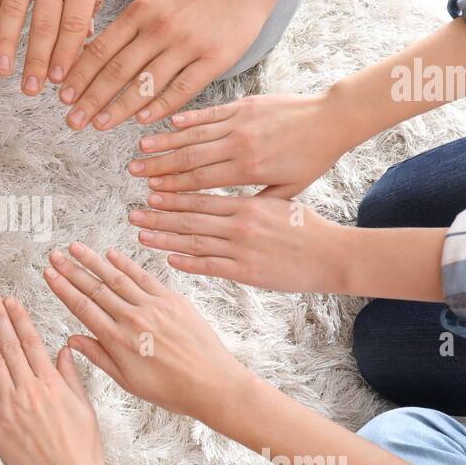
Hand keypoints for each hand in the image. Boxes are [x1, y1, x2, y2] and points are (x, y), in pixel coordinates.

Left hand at [0, 291, 108, 464]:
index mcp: (52, 384)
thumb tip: (64, 350)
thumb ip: (70, 377)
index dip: (19, 319)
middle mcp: (30, 391)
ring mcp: (10, 408)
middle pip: (10, 346)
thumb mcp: (84, 408)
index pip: (32, 342)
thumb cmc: (83, 451)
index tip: (10, 300)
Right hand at [42, 242, 243, 418]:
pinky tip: (111, 254)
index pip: (82, 308)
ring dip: (93, 260)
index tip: (49, 275)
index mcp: (118, 341)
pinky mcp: (173, 300)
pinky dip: (126, 264)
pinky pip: (144, 277)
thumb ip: (99, 357)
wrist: (213, 384)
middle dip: (72, 270)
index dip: (63, 288)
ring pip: (116, 278)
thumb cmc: (172, 389)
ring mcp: (153, 307)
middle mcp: (133, 319)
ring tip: (76, 248)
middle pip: (95, 288)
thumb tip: (73, 341)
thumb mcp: (128, 382)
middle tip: (55, 256)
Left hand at [60, 0, 276, 130]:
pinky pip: (181, 89)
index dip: (79, 75)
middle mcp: (159, 29)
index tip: (62, 95)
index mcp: (141, 12)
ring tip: (98, 124)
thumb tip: (98, 51)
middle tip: (72, 119)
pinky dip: (159, 107)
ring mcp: (186, 45)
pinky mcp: (213, 60)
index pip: (101, 49)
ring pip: (144, 84)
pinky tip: (141, 121)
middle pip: (116, 71)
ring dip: (118, 108)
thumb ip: (129, 24)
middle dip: (90, 98)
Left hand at [129, 192, 349, 290]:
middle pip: (190, 219)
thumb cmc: (308, 228)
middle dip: (159, 216)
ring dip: (165, 238)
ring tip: (141, 233)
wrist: (332, 254)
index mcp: (247, 205)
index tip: (151, 192)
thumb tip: (226, 198)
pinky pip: (211, 267)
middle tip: (133, 212)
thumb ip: (250, 201)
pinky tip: (169, 259)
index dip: (173, 196)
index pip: (202, 198)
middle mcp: (240, 225)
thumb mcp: (279, 203)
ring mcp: (242, 250)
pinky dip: (188, 262)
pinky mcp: (247, 272)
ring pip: (195, 242)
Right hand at [130, 94, 350, 197]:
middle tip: (134, 172)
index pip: (201, 180)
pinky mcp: (245, 104)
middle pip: (190, 157)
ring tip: (142, 149)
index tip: (151, 192)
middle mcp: (240, 144)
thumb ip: (257, 200)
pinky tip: (170, 123)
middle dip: (159, 166)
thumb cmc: (312, 158)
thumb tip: (231, 214)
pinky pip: (211, 113)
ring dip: (166, 142)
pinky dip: (189, 119)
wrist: (331, 119)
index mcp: (249, 170)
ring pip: (195, 134)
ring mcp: (241, 122)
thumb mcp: (289, 190)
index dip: (173, 187)